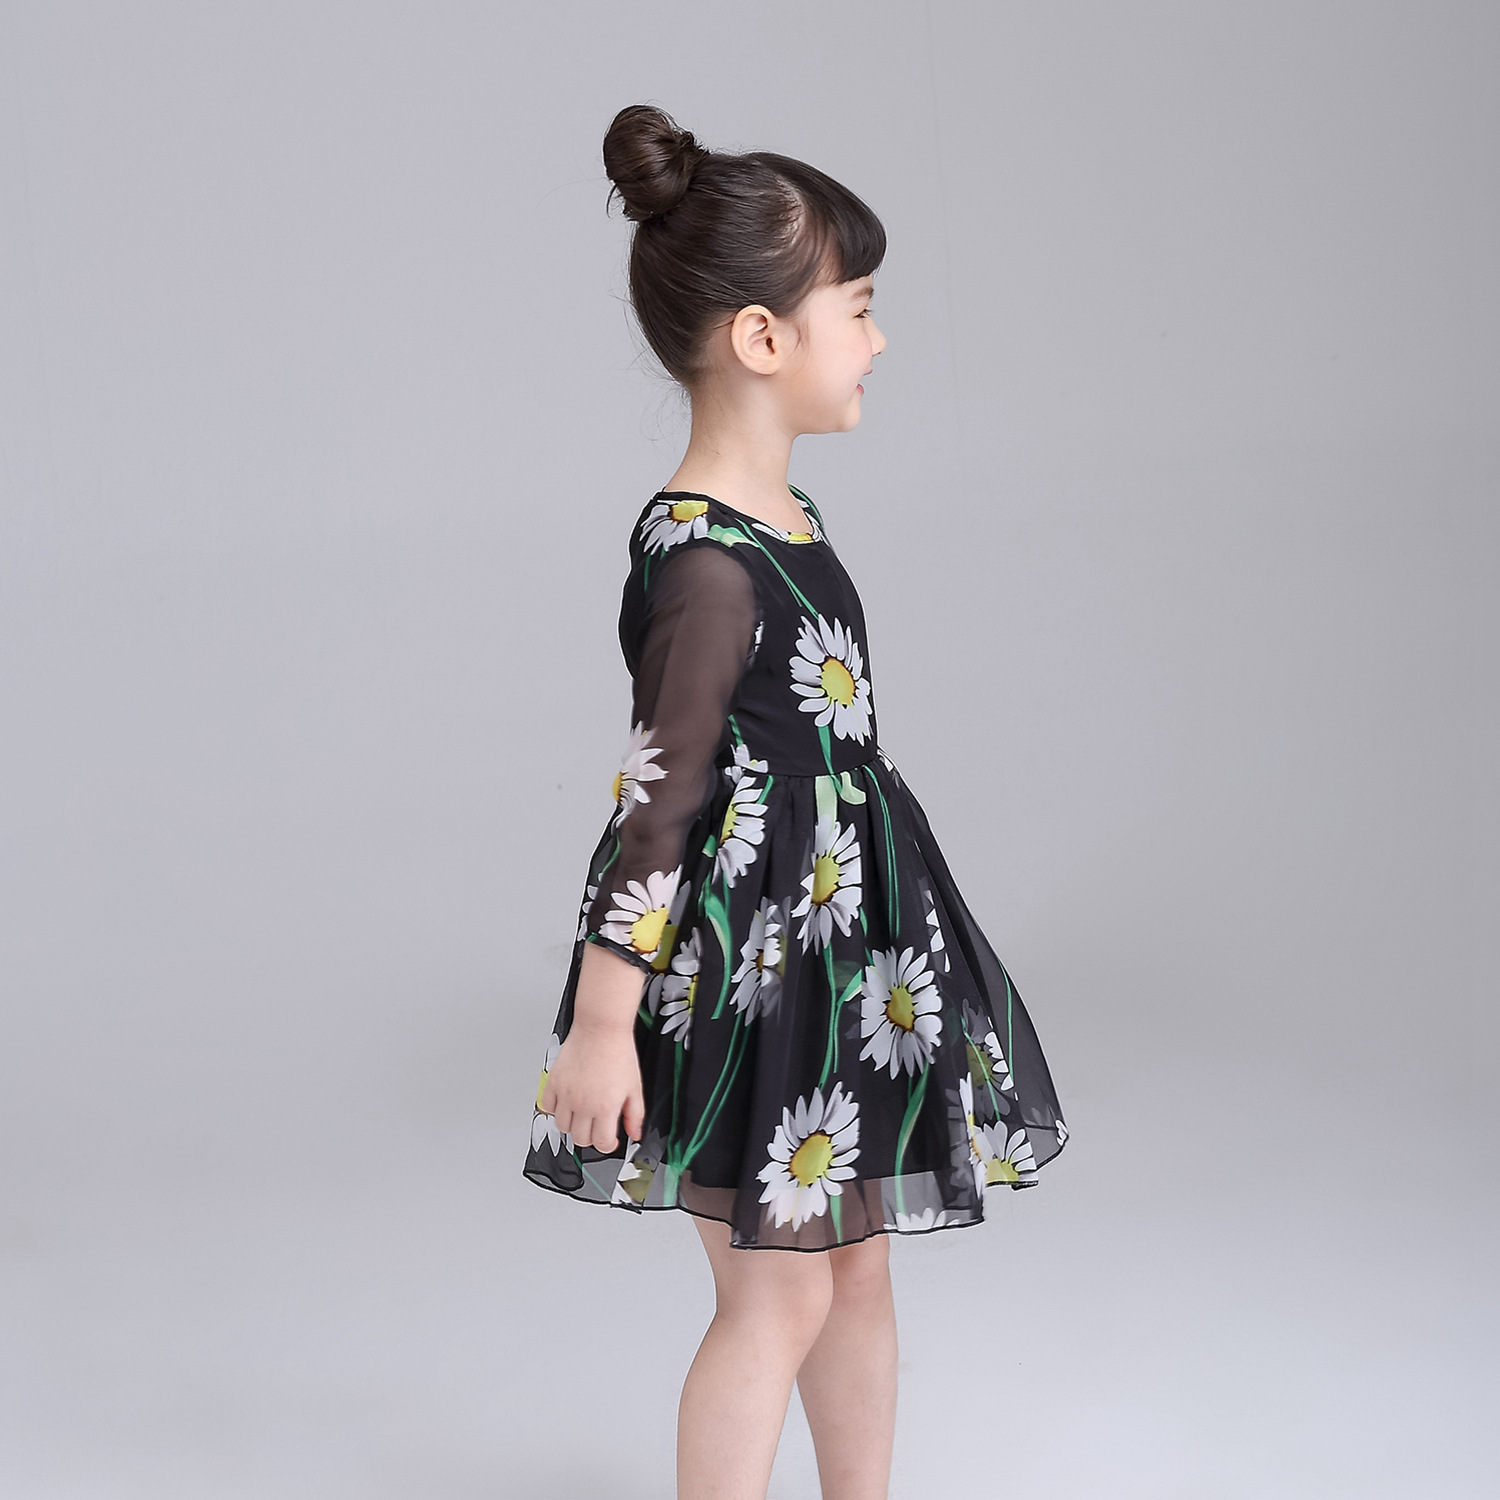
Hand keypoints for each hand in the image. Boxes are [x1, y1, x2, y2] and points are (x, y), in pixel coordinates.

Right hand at [539, 942, 645, 1152]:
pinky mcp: (553, 1082)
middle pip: (580, 1139)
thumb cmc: (618, 1052)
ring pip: (562, 1126)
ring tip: (582, 1112)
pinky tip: (567, 1100)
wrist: (601, 1028)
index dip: (609, 1144)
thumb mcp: (635, 1087)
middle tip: (597, 1125)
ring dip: (573, 1124)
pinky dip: (555, 1108)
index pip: (602, 1144)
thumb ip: (635, 1114)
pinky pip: (547, 1106)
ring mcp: (565, 1094)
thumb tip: (635, 1134)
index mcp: (605, 1108)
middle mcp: (582, 1104)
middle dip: (591, 1136)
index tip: (611, 1138)